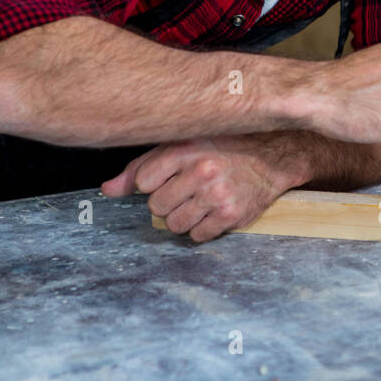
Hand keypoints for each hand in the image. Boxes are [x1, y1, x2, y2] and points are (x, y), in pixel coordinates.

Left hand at [100, 135, 306, 241]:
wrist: (273, 155)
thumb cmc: (222, 147)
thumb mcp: (182, 144)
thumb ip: (142, 166)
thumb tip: (108, 190)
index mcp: (186, 149)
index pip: (143, 181)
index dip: (152, 183)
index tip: (168, 176)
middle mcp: (202, 171)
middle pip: (157, 206)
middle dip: (167, 202)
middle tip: (186, 190)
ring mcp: (217, 195)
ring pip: (174, 225)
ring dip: (182, 217)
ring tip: (198, 201)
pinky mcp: (231, 215)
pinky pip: (198, 236)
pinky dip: (202, 228)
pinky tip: (212, 210)